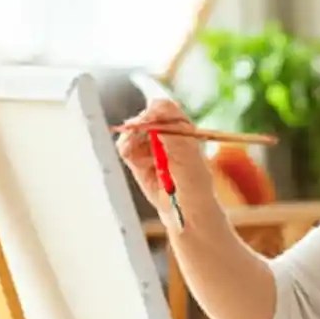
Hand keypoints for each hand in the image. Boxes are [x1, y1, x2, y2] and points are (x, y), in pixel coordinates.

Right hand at [116, 99, 216, 223]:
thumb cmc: (195, 186)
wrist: (184, 210)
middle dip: (139, 123)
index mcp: (184, 127)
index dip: (155, 110)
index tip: (148, 119)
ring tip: (143, 157)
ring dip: (131, 139)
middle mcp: (165, 132)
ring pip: (131, 130)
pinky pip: (124, 146)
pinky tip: (138, 162)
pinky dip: (126, 149)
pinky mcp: (136, 157)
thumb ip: (174, 141)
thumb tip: (157, 123)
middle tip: (136, 132)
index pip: (166, 108)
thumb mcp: (188, 163)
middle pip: (145, 115)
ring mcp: (149, 144)